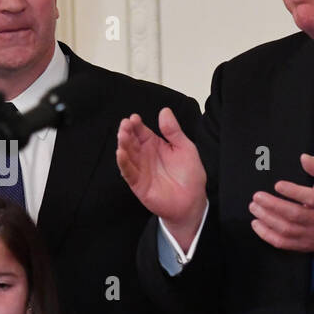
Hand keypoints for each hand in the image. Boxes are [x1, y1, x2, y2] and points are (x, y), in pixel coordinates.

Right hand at [116, 108, 206, 248]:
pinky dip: (123, 163)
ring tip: (122, 135)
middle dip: (126, 132)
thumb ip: (173, 131)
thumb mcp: (185, 148)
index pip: (141, 131)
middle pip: (131, 141)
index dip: (136, 124)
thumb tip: (164, 111)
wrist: (192, 201)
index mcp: (155, 145)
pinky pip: (128, 172)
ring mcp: (140, 169)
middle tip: (125, 125)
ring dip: (123, 145)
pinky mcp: (138, 184)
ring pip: (127, 155)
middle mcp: (144, 156)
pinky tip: (121, 153)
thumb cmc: (189, 175)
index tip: (134, 118)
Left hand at [249, 153, 313, 256]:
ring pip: (286, 229)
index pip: (312, 198)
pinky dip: (266, 234)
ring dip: (267, 218)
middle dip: (273, 205)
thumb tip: (304, 157)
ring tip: (254, 207)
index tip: (278, 185)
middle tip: (257, 197)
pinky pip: (282, 242)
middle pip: (294, 214)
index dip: (293, 192)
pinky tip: (256, 223)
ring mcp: (310, 234)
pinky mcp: (302, 244)